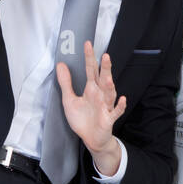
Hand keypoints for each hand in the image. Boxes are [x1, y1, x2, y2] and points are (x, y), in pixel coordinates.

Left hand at [56, 41, 126, 156]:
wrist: (91, 139)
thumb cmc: (83, 119)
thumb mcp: (69, 100)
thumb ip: (66, 82)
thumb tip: (61, 65)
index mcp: (91, 89)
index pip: (91, 70)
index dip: (89, 58)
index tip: (88, 44)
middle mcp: (100, 95)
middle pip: (103, 79)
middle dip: (105, 68)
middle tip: (105, 56)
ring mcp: (105, 107)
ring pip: (110, 94)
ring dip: (110, 85)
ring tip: (108, 78)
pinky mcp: (108, 119)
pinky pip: (116, 112)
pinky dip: (119, 106)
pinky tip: (121, 99)